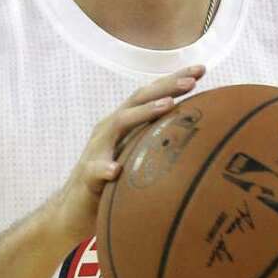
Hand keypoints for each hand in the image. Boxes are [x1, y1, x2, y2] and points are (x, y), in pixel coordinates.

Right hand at [39, 65, 206, 248]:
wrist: (75, 208)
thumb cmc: (115, 184)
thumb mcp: (140, 160)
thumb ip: (159, 146)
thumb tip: (202, 142)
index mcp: (125, 124)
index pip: (151, 95)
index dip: (173, 81)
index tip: (201, 70)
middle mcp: (110, 130)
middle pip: (138, 99)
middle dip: (165, 87)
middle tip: (192, 81)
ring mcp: (97, 150)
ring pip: (119, 124)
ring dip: (144, 113)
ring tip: (168, 105)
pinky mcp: (88, 176)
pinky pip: (95, 170)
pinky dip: (104, 167)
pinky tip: (115, 169)